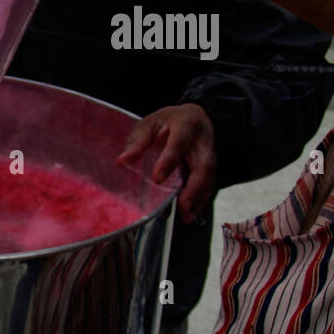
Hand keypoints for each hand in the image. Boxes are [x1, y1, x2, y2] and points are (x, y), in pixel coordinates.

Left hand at [118, 104, 216, 221]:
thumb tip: (122, 161)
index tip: (157, 179)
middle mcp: (202, 142)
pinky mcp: (211, 168)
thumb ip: (137, 141)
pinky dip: (200, 201)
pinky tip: (189, 215)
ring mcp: (210, 155)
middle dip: (194, 188)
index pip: (179, 145)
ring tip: (185, 217)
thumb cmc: (168, 121)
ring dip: (198, 199)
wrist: (195, 117)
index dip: (169, 162)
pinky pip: (209, 185)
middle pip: (203, 165)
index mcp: (186, 126)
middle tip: (181, 206)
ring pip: (209, 178)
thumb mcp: (149, 124)